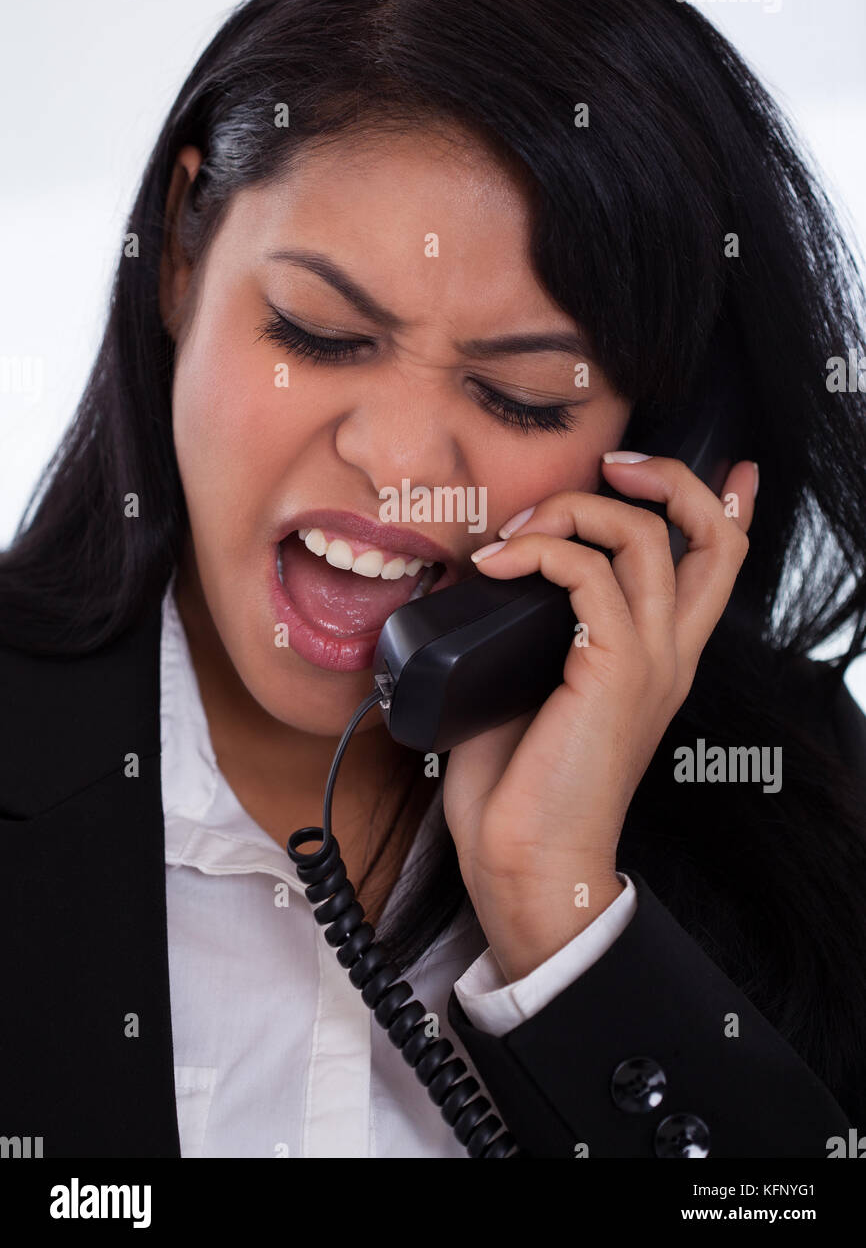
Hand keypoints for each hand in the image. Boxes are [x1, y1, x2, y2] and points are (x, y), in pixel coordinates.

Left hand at [442, 454, 757, 983]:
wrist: (528, 862)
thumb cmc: (521, 786)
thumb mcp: (532, 688)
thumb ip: (534, 632)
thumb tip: (490, 581)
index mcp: (657, 657)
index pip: (716, 567)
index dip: (726, 506)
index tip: (728, 469)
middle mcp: (669, 652)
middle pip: (712, 536)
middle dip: (669, 477)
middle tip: (612, 466)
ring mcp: (649, 659)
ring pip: (644, 536)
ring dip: (573, 509)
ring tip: (517, 534)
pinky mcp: (614, 668)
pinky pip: (587, 571)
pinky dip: (538, 550)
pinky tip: (496, 565)